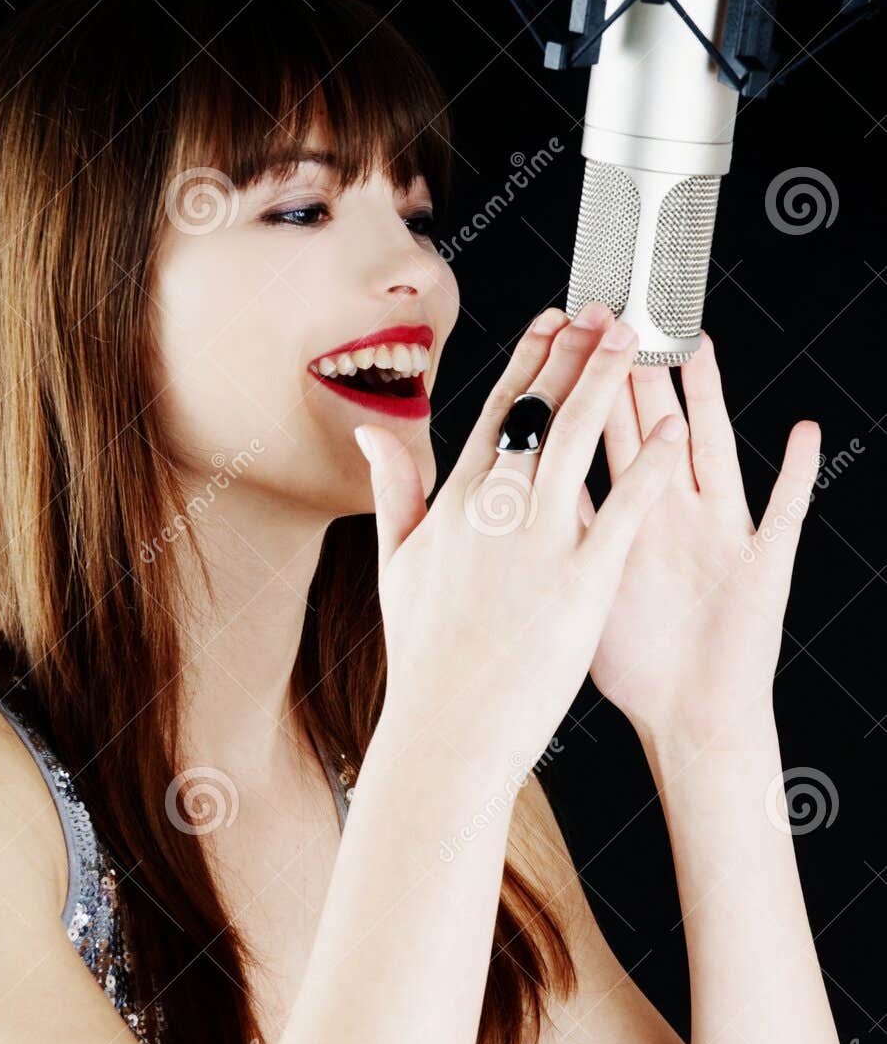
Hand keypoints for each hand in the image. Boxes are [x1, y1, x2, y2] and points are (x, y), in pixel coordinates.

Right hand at [352, 305, 688, 777]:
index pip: (498, 413)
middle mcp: (494, 511)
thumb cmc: (423, 660)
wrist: (447, 732)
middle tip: (607, 311)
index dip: (531, 359)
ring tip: (636, 342)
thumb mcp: (397, 567)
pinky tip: (672, 429)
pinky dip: (648, 466)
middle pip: (542, 412)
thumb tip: (371, 433)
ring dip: (610, 383)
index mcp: (453, 505)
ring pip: (579, 442)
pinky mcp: (580, 582)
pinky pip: (621, 509)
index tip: (554, 320)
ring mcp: (537, 543)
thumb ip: (393, 492)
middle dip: (576, 352)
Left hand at [579, 327, 821, 749]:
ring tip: (699, 345)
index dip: (581, 385)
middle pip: (652, 428)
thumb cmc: (638, 662)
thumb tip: (505, 493)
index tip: (563, 328)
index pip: (600, 436)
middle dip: (636, 370)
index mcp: (627, 518)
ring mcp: (719, 533)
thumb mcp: (582, 591)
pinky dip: (795, 476)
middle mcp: (674, 513)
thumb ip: (555, 534)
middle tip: (622, 305)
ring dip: (707, 401)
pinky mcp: (760, 566)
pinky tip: (803, 434)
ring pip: (712, 452)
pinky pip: (782, 515)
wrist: (692, 716)